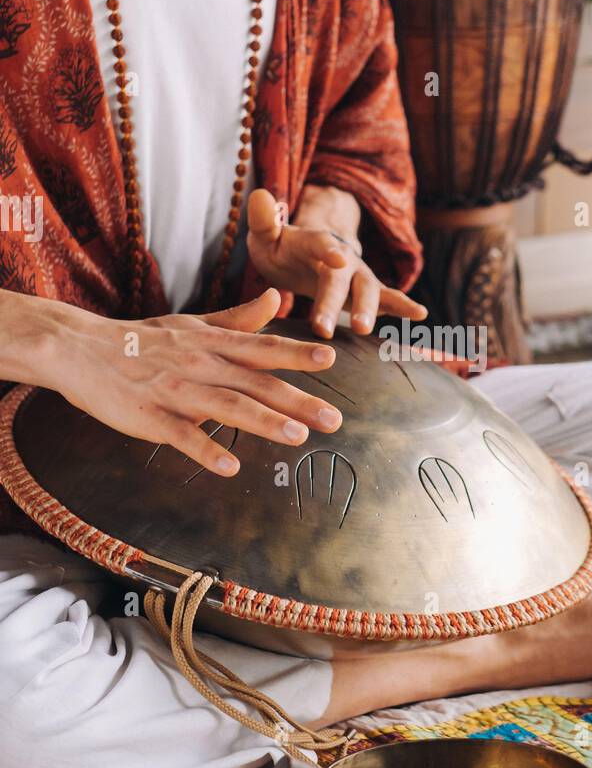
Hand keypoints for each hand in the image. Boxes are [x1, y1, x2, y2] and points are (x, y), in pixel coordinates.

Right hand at [38, 289, 341, 477]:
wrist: (80, 349)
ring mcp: (175, 390)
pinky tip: (230, 468)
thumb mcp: (192, 324)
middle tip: (335, 419)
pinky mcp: (149, 417)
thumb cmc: (142, 339)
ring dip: (264, 422)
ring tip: (298, 438)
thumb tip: (275, 298)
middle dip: (297, 400)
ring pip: (226, 407)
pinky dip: (205, 451)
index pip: (263, 348)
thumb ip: (238, 319)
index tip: (331, 359)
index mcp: (212, 343)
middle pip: (256, 383)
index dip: (297, 353)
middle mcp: (200, 364)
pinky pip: (181, 435)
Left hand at [246, 188, 425, 338]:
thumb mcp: (266, 234)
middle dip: (333, 301)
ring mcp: (357, 274)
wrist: (305, 253)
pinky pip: (387, 299)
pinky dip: (402, 306)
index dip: (328, 250)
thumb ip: (263, 220)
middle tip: (323, 326)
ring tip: (363, 330)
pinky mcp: (365, 291)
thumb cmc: (281, 248)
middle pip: (340, 277)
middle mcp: (341, 256)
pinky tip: (420, 314)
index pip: (321, 243)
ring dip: (367, 309)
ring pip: (366, 290)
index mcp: (313, 241)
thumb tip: (259, 193)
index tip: (337, 259)